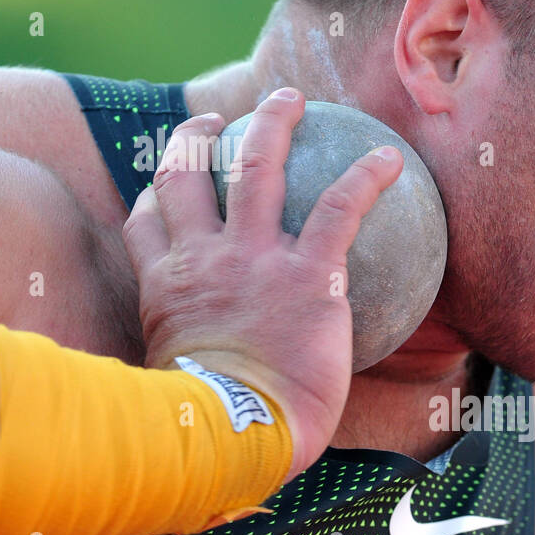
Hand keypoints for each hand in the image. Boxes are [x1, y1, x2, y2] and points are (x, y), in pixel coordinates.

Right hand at [122, 88, 404, 481]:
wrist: (233, 435)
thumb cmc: (204, 430)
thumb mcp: (169, 388)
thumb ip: (184, 367)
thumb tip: (199, 392)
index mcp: (166, 287)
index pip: (146, 222)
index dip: (154, 194)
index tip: (166, 186)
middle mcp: (202, 258)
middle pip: (186, 174)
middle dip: (198, 135)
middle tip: (218, 120)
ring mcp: (252, 258)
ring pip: (255, 165)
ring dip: (272, 123)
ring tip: (288, 99)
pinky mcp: (306, 272)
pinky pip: (338, 207)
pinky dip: (366, 177)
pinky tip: (388, 159)